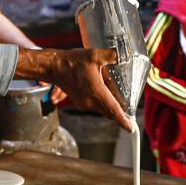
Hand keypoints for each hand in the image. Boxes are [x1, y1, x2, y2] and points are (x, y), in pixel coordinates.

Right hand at [15, 48, 133, 130]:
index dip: (124, 121)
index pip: (114, 110)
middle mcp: (91, 101)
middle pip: (110, 112)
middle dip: (120, 113)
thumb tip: (123, 55)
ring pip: (102, 109)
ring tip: (118, 96)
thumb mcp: (95, 55)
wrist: (54, 67)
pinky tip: (103, 90)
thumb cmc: (72, 62)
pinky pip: (95, 105)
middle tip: (130, 113)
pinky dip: (101, 102)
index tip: (132, 129)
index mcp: (97, 93)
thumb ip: (112, 55)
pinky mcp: (80, 102)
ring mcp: (84, 103)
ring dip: (110, 105)